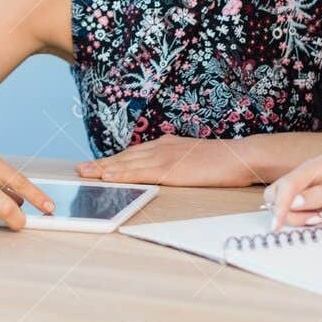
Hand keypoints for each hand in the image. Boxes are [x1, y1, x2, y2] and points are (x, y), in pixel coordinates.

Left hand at [75, 136, 253, 187]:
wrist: (240, 156)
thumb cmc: (223, 161)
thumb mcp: (194, 158)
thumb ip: (177, 161)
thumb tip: (166, 170)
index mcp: (167, 145)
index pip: (134, 153)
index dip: (113, 159)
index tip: (96, 164)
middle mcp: (161, 148)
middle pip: (125, 157)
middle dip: (102, 163)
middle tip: (81, 169)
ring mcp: (164, 157)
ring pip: (127, 163)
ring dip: (104, 168)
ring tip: (85, 173)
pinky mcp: (169, 169)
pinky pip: (139, 172)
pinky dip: (120, 174)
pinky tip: (107, 176)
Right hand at [262, 154, 321, 229]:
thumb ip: (321, 196)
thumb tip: (293, 201)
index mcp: (319, 164)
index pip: (289, 183)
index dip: (281, 204)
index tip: (277, 225)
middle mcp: (310, 170)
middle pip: (279, 190)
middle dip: (289, 211)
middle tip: (313, 220)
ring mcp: (309, 181)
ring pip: (283, 200)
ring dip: (296, 214)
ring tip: (320, 217)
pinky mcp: (309, 193)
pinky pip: (292, 206)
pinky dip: (300, 215)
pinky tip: (319, 216)